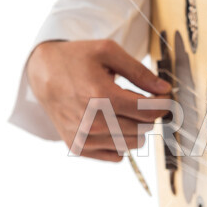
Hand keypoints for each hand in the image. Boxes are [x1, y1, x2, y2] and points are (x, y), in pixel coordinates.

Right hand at [25, 39, 170, 161]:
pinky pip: (117, 155)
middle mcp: (92, 121)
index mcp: (101, 96)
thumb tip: (164, 89)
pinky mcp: (78, 147)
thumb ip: (139, 71)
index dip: (163, 103)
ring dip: (136, 127)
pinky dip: (121, 141)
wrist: (41, 72)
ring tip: (121, 109)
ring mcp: (84, 137)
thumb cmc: (77, 59)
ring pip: (133, 144)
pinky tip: (111, 123)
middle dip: (148, 113)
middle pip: (144, 129)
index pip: (149, 112)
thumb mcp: (108, 52)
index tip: (162, 95)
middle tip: (138, 98)